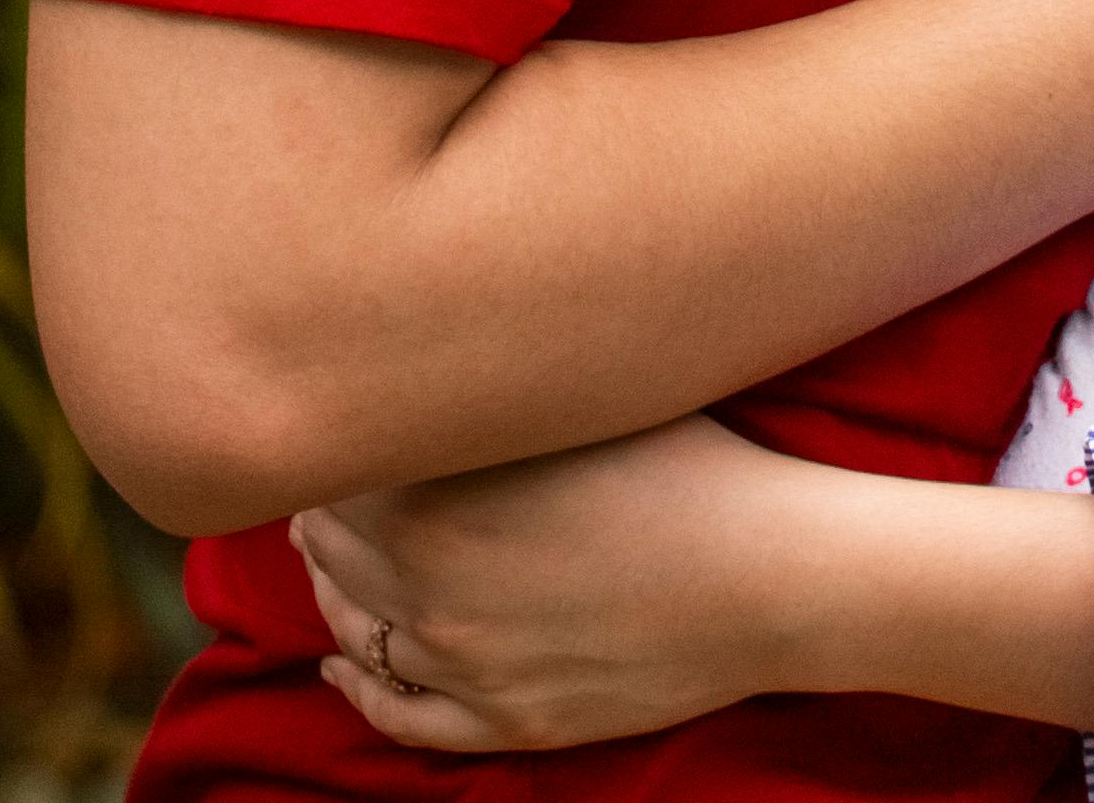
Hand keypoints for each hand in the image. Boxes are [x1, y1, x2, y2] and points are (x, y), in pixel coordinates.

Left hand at [298, 421, 831, 756]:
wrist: (768, 575)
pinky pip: (398, 716)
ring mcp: (464, 669)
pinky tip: (343, 665)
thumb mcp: (578, 403)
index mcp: (436, 506)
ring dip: (334, 593)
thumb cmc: (691, 467)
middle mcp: (430, 593)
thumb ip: (485, 394)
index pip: (336, 476)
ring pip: (357, 632)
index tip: (349, 421)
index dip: (335, 447)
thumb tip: (422, 369)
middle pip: (332, 554)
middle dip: (325, 516)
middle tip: (333, 480)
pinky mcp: (504, 722)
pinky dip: (358, 688)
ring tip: (331, 558)